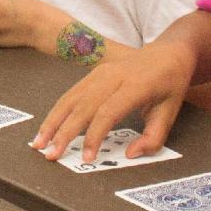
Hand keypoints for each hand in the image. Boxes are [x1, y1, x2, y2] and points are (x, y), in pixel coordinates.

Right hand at [31, 40, 195, 162]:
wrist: (168, 53)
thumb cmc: (169, 85)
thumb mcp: (171, 112)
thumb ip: (153, 137)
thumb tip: (130, 155)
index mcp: (136, 85)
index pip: (108, 112)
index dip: (94, 135)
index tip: (87, 157)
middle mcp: (114, 76)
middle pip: (83, 105)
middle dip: (64, 132)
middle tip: (51, 155)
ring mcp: (101, 72)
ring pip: (71, 97)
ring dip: (53, 121)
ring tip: (39, 143)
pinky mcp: (93, 73)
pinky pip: (71, 93)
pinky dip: (57, 111)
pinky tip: (48, 127)